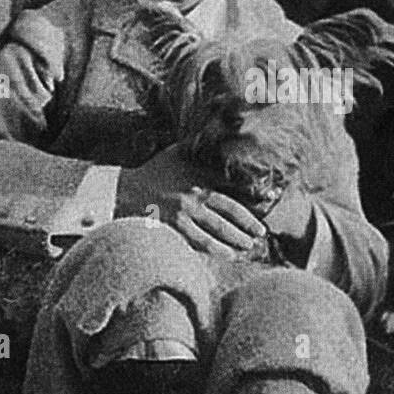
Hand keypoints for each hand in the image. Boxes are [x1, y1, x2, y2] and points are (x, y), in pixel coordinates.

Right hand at [115, 144, 266, 260]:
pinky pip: (200, 242)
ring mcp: (184, 211)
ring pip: (218, 229)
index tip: (270, 198)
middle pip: (230, 209)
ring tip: (248, 246)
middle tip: (260, 233)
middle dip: (249, 222)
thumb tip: (220, 137)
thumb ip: (198, 149)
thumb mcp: (176, 153)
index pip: (232, 181)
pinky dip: (216, 250)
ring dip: (236, 239)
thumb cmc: (153, 171)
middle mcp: (194, 190)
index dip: (253, 190)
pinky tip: (227, 255)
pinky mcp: (174, 227)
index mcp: (198, 170)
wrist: (122, 189)